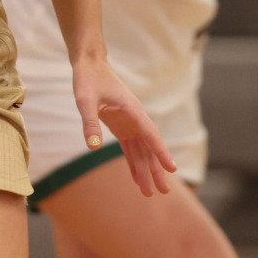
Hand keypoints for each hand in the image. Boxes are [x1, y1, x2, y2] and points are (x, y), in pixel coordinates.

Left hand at [72, 59, 176, 196]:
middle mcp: (135, 119)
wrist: (90, 65)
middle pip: (150, 148)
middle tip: (164, 191)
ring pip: (142, 151)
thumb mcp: (85, 100)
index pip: (151, 136)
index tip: (171, 169)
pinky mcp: (121, 127)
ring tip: (149, 192)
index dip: (161, 153)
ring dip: (146, 171)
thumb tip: (93, 146)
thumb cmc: (89, 79)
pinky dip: (134, 163)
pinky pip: (131, 148)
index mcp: (133, 111)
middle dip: (157, 170)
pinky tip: (137, 179)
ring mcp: (130, 123)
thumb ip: (90, 122)